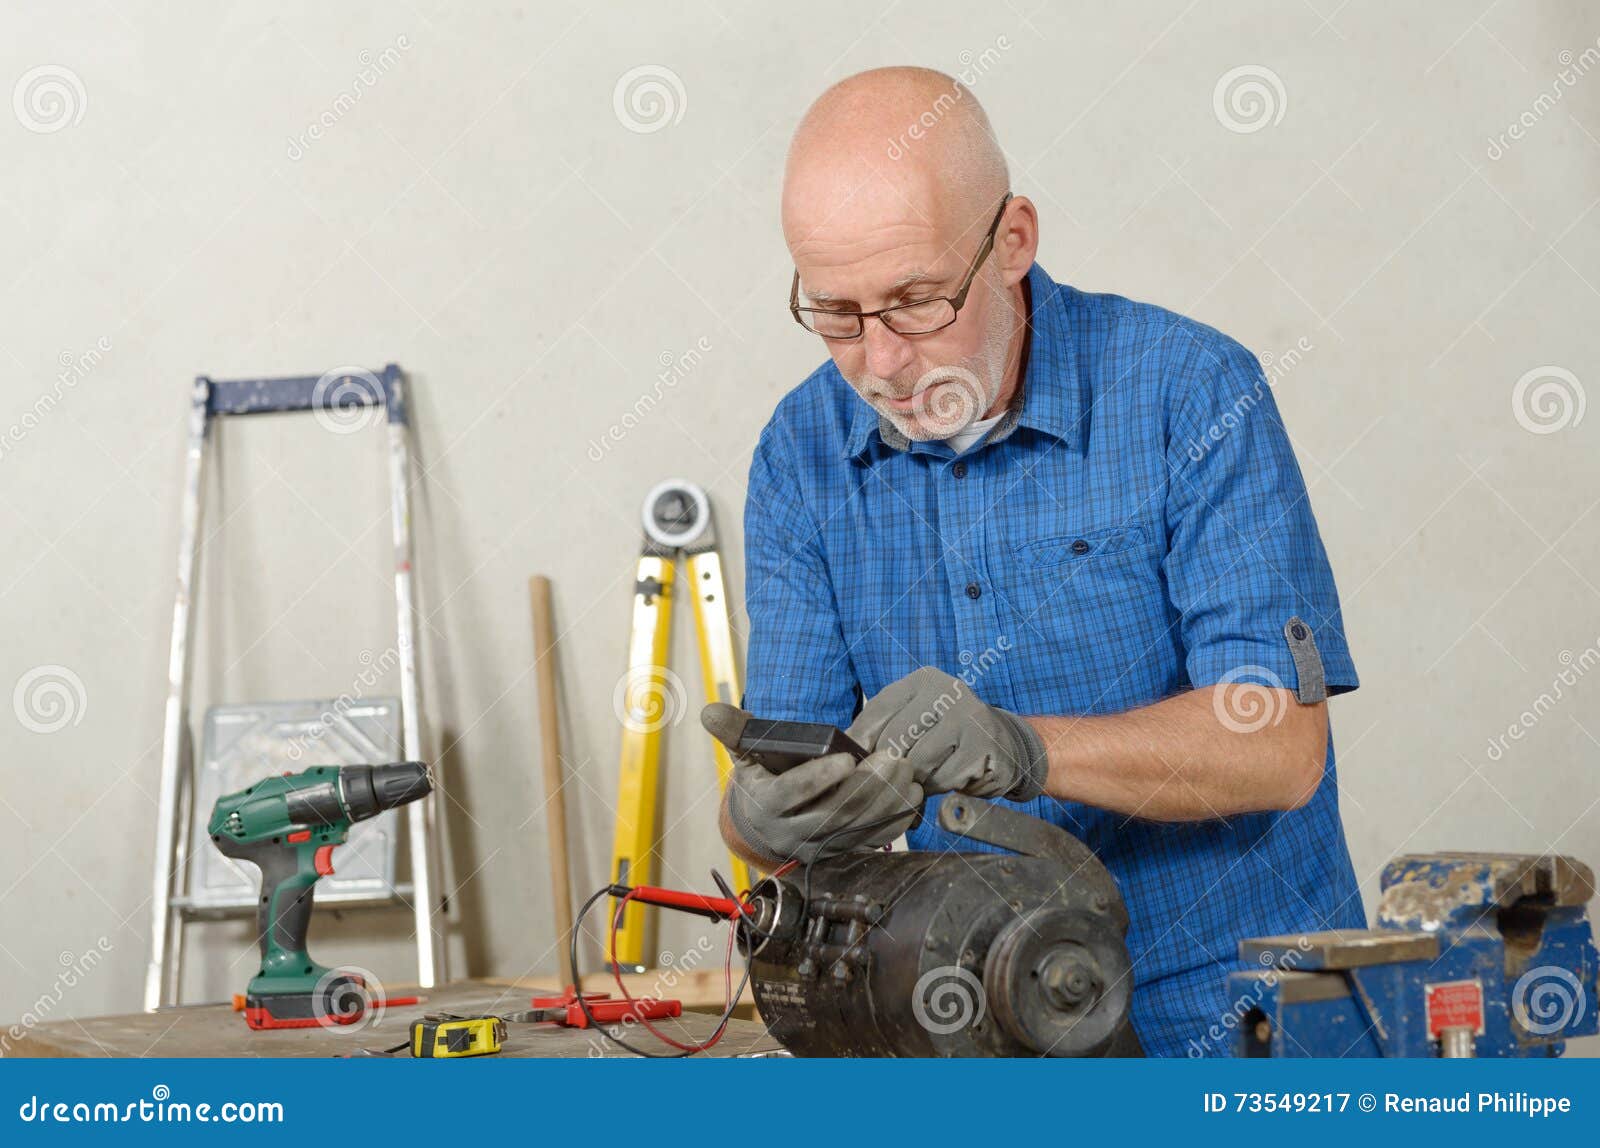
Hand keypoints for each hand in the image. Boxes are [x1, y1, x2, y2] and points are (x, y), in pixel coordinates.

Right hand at [715, 724, 923, 863]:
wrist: (763, 824)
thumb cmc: (759, 779)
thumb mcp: (743, 755)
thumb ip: (733, 731)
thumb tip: (708, 710)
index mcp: (766, 805)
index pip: (791, 793)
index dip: (818, 778)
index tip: (846, 758)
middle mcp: (791, 832)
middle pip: (833, 813)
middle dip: (866, 787)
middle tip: (892, 759)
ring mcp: (818, 846)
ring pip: (856, 828)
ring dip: (886, 801)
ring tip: (905, 771)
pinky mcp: (840, 852)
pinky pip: (872, 840)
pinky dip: (895, 820)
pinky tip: (913, 797)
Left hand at [847, 666, 1048, 801]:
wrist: (1003, 745)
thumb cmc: (945, 735)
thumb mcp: (913, 719)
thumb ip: (880, 728)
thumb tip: (841, 749)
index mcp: (923, 680)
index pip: (878, 711)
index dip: (862, 742)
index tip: (856, 762)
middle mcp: (947, 690)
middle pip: (895, 739)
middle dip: (889, 766)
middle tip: (892, 778)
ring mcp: (968, 716)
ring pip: (918, 762)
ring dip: (915, 780)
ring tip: (922, 777)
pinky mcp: (983, 745)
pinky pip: (943, 778)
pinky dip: (938, 788)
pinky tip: (947, 779)